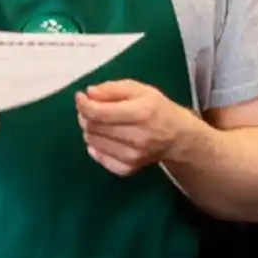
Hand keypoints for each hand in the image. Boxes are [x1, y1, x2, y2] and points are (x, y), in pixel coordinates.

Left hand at [75, 80, 194, 176]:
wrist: (177, 136)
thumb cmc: (157, 109)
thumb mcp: (139, 89)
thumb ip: (113, 88)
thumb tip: (89, 93)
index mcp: (140, 112)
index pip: (99, 112)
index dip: (84, 104)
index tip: (80, 97)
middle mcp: (136, 137)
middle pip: (93, 127)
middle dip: (86, 116)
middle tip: (92, 108)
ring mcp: (132, 155)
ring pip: (93, 142)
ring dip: (90, 130)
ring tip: (101, 122)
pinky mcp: (128, 168)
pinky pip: (100, 158)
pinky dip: (96, 147)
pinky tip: (105, 139)